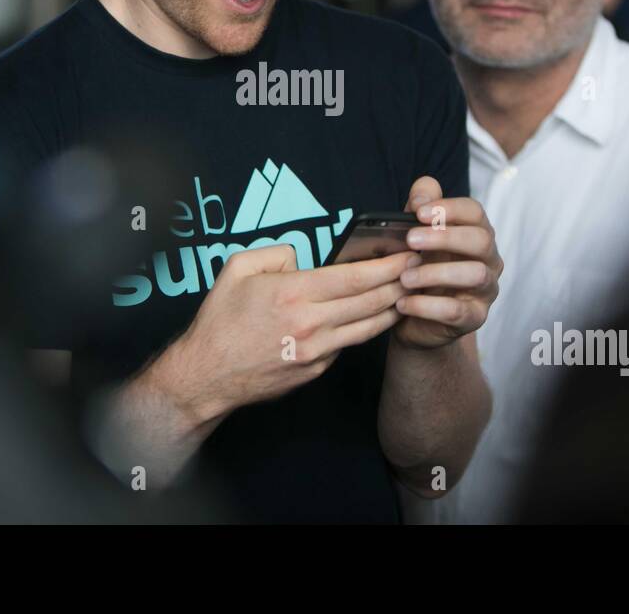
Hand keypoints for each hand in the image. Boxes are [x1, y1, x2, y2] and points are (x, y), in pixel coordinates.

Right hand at [167, 245, 410, 421]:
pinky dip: (363, 330)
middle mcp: (311, 324)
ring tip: (409, 292)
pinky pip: (346, 345)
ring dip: (393, 308)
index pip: (355, 277)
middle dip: (400, 282)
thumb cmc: (220, 321)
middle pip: (371, 301)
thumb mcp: (237, 269)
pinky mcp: (315, 370)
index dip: (387, 265)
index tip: (406, 254)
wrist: (207, 374)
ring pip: (367, 327)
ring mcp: (316, 352)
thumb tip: (302, 259)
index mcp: (293, 293)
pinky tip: (374, 317)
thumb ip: (275, 253)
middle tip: (420, 269)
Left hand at [393, 176, 501, 349]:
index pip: (475, 212)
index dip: (449, 208)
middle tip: (410, 239)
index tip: (419, 213)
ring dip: (436, 273)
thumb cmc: (419, 266)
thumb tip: (421, 197)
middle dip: (445, 236)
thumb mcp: (415, 233)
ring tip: (405, 277)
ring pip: (475, 274)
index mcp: (475, 233)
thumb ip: (420, 208)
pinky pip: (457, 311)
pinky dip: (426, 306)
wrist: (415, 317)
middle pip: (481, 239)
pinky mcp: (475, 317)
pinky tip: (403, 303)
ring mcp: (485, 290)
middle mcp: (488, 259)